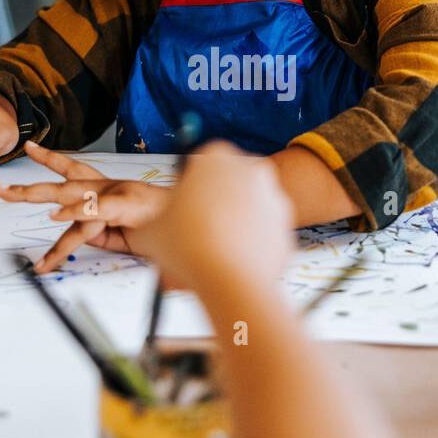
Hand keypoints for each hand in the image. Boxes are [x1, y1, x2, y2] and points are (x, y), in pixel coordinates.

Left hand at [0, 140, 171, 272]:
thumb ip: (96, 232)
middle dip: (29, 187)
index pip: (74, 170)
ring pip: (71, 193)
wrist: (196, 225)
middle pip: (63, 182)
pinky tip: (55, 217)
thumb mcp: (120, 236)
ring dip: (40, 195)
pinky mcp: (125, 207)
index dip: (51, 158)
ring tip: (13, 195)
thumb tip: (73, 232)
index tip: (29, 147)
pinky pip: (94, 211)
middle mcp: (108, 187)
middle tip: (0, 189)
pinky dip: (74, 214)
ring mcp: (116, 194)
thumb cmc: (161, 230)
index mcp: (107, 191)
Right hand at [136, 142, 294, 300]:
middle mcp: (250, 168)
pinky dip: (251, 244)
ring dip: (233, 224)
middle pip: (228, 183)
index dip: (188, 190)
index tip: (181, 210)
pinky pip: (263, 232)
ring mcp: (274, 196)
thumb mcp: (150, 231)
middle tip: (195, 231)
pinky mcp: (288, 225)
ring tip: (213, 252)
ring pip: (247, 208)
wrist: (230, 281)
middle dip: (214, 204)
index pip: (199, 164)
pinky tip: (232, 262)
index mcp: (216, 156)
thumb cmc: (189, 248)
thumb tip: (151, 232)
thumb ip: (152, 224)